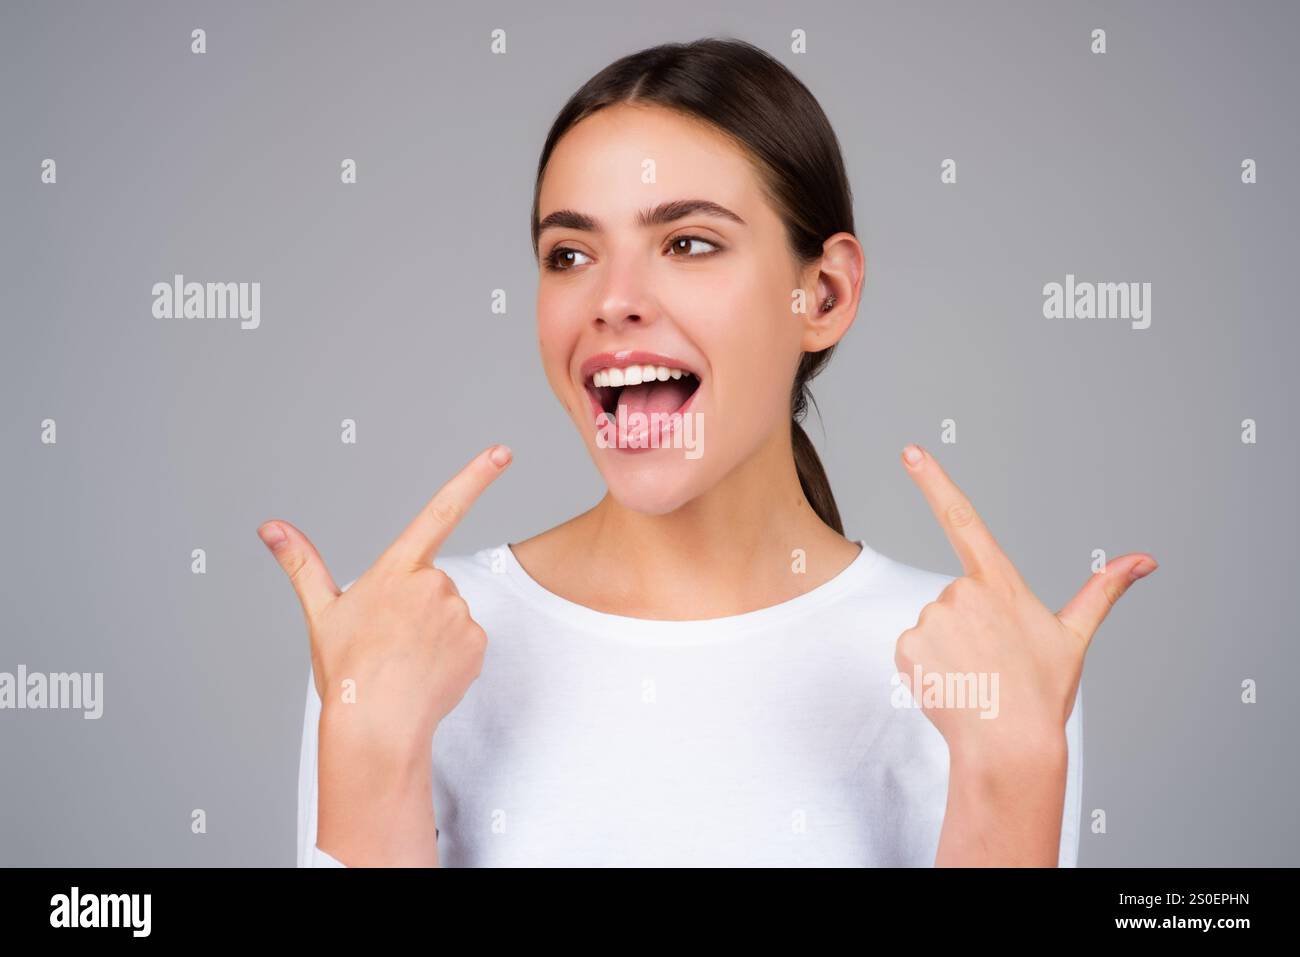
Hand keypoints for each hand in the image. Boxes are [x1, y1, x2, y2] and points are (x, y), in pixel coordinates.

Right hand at [259, 444, 512, 760]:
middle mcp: (435, 584)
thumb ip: (302, 564)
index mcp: (398, 569)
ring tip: (405, 663)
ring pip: (450, 614)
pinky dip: (450, 656)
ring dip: (433, 633)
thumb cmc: (346, 671)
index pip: (441, 510)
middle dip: (416, 608)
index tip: (503, 452)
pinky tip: (426, 676)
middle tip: (389, 643)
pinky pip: (466, 642)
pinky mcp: (477, 643)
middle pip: (433, 584)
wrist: (377, 727)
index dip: (475, 477)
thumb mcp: (322, 613)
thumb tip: (271, 527)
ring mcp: (459, 613)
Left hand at [894, 443, 1155, 763]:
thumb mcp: (1074, 638)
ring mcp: (931, 619)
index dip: (935, 482)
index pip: (963, 519)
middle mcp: (960, 593)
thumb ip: (1103, 591)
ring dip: (947, 652)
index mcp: (999, 584)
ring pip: (932, 628)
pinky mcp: (906, 646)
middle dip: (967, 631)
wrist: (1010, 748)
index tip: (910, 450)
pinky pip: (911, 652)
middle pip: (954, 602)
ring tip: (974, 681)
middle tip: (990, 667)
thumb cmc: (1043, 695)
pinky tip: (951, 689)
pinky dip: (926, 670)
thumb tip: (1145, 559)